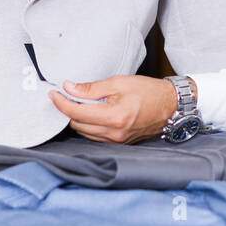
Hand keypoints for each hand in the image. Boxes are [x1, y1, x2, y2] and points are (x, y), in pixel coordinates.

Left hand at [48, 75, 179, 143]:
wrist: (171, 105)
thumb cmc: (148, 91)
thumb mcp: (119, 82)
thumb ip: (92, 88)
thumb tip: (70, 88)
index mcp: (114, 117)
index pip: (77, 113)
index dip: (61, 103)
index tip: (54, 94)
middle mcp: (114, 133)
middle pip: (77, 124)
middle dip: (68, 109)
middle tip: (66, 94)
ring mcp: (117, 140)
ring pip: (84, 132)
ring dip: (77, 118)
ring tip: (79, 102)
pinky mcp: (119, 142)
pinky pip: (95, 136)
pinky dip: (88, 124)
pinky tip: (90, 112)